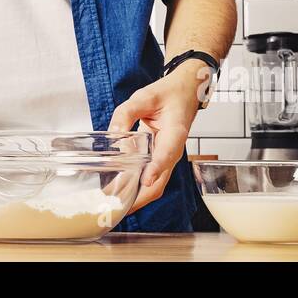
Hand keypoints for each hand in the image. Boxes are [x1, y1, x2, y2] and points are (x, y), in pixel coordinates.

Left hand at [107, 61, 207, 214]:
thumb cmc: (169, 94)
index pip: (167, 153)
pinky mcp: (160, 159)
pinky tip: (120, 190)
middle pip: (160, 181)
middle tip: (116, 203)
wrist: (184, 93)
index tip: (146, 179)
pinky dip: (137, 189)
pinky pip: (151, 179)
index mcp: (176, 132)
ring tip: (114, 202)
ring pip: (155, 185)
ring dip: (137, 196)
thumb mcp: (145, 96)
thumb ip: (127, 113)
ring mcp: (167, 158)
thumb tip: (113, 133)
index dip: (156, 167)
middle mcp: (173, 150)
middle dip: (140, 197)